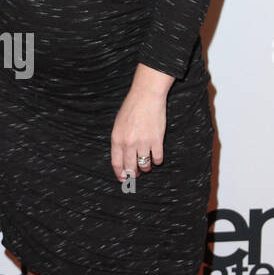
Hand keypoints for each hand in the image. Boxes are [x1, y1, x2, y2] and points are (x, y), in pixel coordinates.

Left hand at [110, 64, 172, 180]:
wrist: (146, 96)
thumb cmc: (131, 107)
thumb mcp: (118, 124)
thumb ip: (119, 140)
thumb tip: (122, 156)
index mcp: (117, 139)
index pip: (116, 163)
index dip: (120, 173)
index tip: (123, 178)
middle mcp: (129, 143)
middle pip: (130, 167)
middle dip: (133, 174)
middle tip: (136, 175)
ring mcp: (143, 142)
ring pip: (144, 165)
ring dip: (146, 168)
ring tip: (147, 165)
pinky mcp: (157, 140)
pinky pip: (157, 158)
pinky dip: (157, 160)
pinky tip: (156, 157)